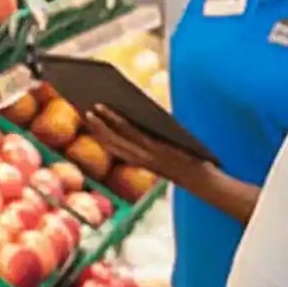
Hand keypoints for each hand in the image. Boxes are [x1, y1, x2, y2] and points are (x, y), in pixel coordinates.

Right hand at [84, 104, 212, 191]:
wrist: (202, 180)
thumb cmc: (186, 165)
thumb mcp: (166, 155)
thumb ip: (153, 144)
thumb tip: (140, 120)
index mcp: (142, 162)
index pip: (115, 148)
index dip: (101, 135)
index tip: (91, 122)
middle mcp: (139, 160)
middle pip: (112, 141)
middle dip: (97, 126)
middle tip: (85, 110)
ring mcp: (145, 154)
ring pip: (118, 136)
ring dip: (103, 121)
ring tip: (94, 106)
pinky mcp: (153, 147)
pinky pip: (132, 132)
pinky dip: (118, 121)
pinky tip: (113, 109)